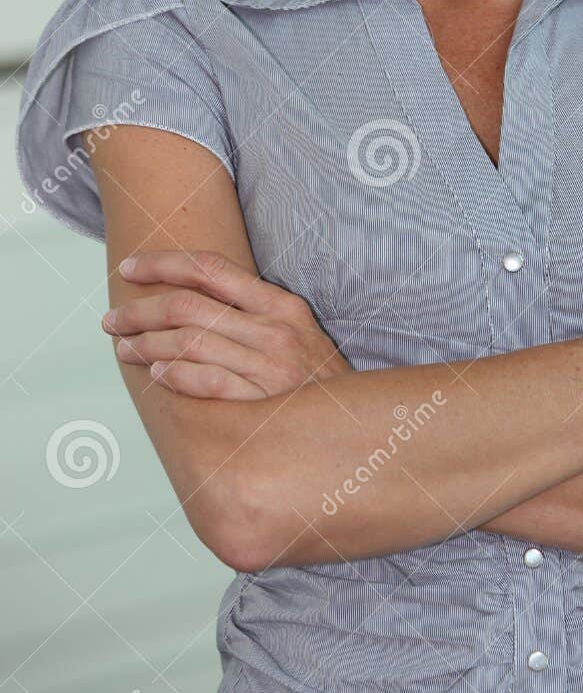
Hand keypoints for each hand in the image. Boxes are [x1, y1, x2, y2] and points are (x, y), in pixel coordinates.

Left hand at [101, 250, 349, 399]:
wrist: (359, 428)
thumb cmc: (316, 383)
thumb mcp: (298, 335)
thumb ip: (254, 315)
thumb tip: (193, 302)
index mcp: (281, 305)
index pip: (211, 269)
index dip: (164, 264)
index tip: (130, 268)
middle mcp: (275, 330)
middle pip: (189, 305)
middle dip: (141, 310)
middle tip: (113, 321)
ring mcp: (270, 366)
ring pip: (189, 341)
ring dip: (146, 343)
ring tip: (124, 349)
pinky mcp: (263, 402)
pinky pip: (206, 381)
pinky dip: (176, 373)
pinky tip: (156, 372)